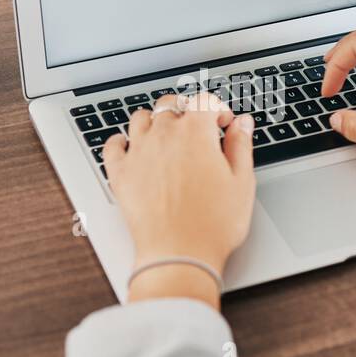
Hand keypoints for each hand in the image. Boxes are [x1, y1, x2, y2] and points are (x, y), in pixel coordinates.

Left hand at [102, 93, 255, 307]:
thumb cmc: (213, 225)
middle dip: (187, 110)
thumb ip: (241, 146)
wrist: (179, 255)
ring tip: (166, 136)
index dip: (218, 109)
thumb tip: (243, 123)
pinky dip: (121, 140)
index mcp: (196, 133)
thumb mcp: (242, 183)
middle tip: (198, 129)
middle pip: (171, 104)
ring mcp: (138, 153)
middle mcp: (163, 135)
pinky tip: (131, 147)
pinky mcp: (120, 174)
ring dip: (155, 120)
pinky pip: (113, 144)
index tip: (225, 124)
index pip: (205, 100)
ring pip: (140, 117)